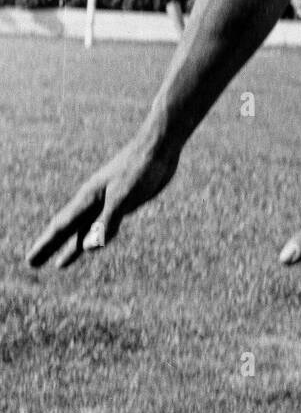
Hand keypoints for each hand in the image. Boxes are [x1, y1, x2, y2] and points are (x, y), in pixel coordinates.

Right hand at [25, 134, 179, 270]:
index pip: (61, 227)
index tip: (30, 261)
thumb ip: (107, 221)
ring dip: (71, 247)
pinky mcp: (122, 203)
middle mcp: (92, 201)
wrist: (158, 148)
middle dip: (49, 247)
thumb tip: (89, 248)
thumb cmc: (140, 169)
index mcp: (88, 198)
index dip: (45, 245)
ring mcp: (106, 202)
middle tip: (32, 263)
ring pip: (83, 230)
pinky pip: (100, 226)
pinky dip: (91, 238)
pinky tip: (92, 244)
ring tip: (60, 265)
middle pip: (66, 230)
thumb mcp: (124, 197)